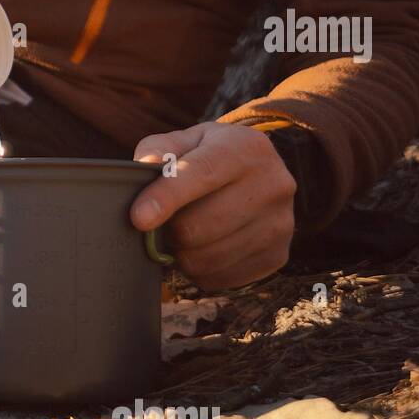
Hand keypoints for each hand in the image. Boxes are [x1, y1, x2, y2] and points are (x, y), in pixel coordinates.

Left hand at [130, 122, 296, 290]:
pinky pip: (220, 277)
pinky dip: (201, 269)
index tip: (138, 218)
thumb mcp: (186, 140)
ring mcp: (280, 223)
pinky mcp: (277, 255)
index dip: (166, 198)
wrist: (258, 174)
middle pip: (198, 226)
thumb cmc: (209, 157)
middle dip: (168, 230)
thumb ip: (159, 149)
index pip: (201, 175)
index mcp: (246, 148)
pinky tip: (204, 246)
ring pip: (206, 258)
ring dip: (181, 252)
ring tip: (183, 233)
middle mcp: (272, 184)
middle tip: (162, 222)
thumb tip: (145, 166)